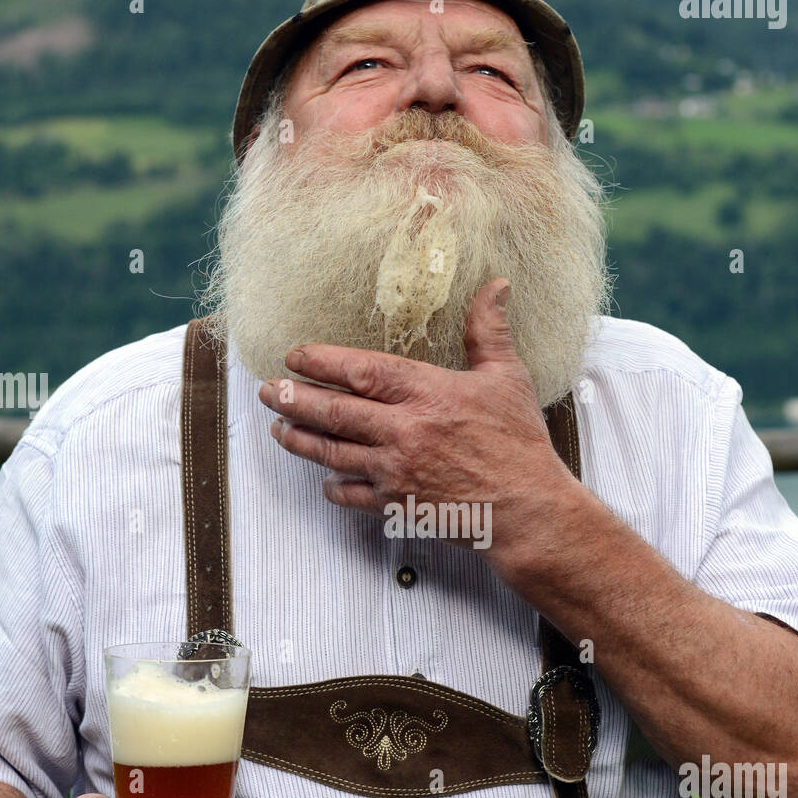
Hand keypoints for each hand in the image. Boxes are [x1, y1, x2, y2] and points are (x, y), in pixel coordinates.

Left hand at [258, 279, 576, 568]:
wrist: (528, 510)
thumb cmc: (519, 446)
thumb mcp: (508, 378)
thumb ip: (489, 331)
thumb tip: (495, 287)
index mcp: (428, 394)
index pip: (361, 371)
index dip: (322, 362)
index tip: (296, 356)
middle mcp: (405, 432)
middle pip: (335, 412)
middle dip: (294, 400)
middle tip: (269, 392)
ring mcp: (397, 471)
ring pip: (334, 453)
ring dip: (302, 441)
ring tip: (279, 430)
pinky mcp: (398, 504)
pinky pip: (352, 495)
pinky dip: (334, 486)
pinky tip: (325, 479)